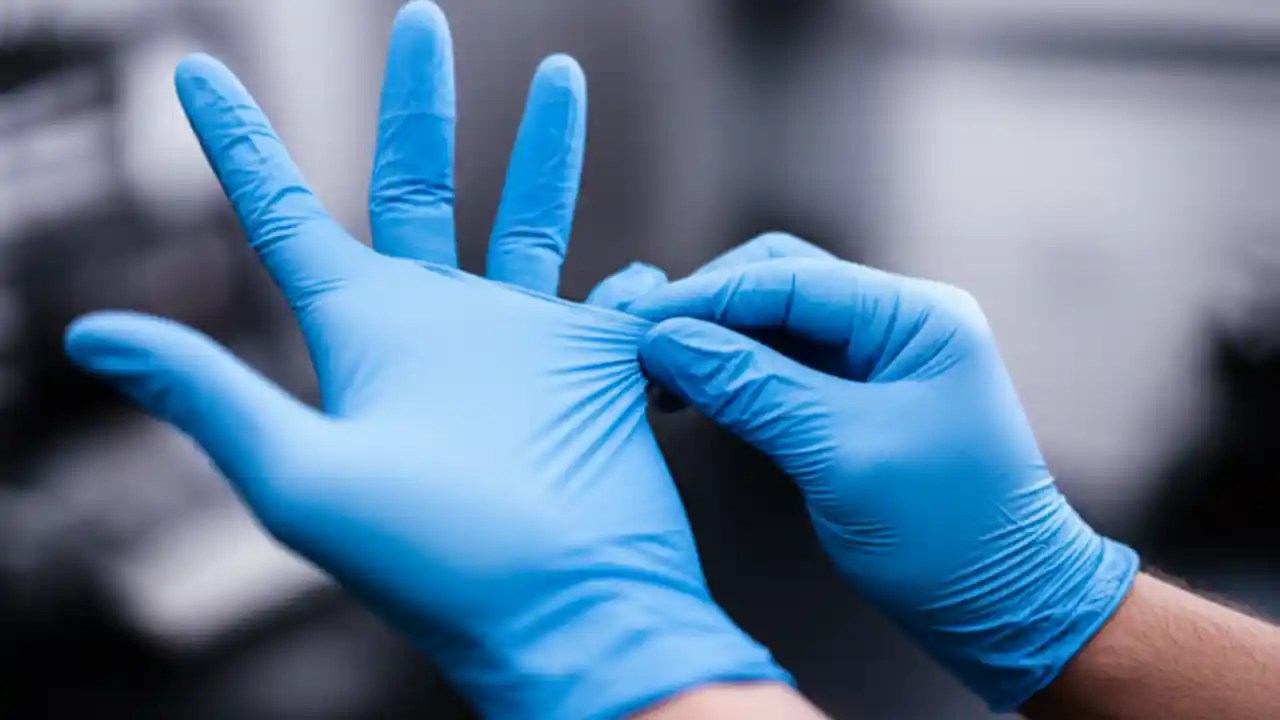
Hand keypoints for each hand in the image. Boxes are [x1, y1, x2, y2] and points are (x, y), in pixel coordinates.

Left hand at [65, 4, 783, 717]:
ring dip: (544, 145)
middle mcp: (440, 325)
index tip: (196, 74)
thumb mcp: (304, 479)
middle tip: (420, 20)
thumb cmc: (436, 562)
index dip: (239, 142)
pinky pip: (623, 293)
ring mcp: (524, 340)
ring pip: (530, 212)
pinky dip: (639, 274)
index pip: (285, 215)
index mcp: (363, 336)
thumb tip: (86, 333)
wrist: (570, 609)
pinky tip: (648, 264)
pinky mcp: (602, 361)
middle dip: (417, 100)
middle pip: (417, 183)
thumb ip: (210, 396)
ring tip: (564, 70)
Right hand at [591, 233, 1138, 710]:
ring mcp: (882, 359)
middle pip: (782, 284)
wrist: (1007, 606)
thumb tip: (666, 341)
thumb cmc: (948, 535)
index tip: (641, 323)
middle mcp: (900, 324)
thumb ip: (751, 389)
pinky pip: (786, 365)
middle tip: (643, 347)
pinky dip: (737, 375)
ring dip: (718, 343)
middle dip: (710, 311)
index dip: (708, 297)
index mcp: (916, 319)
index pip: (792, 279)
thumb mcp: (840, 454)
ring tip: (660, 376)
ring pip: (778, 324)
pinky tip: (697, 395)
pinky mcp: (862, 398)